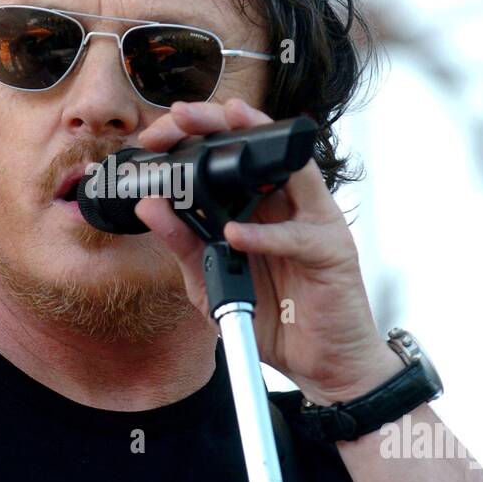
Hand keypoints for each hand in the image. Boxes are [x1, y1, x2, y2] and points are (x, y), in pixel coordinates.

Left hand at [133, 98, 403, 403]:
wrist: (323, 364)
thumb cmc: (275, 317)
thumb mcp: (212, 282)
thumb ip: (184, 245)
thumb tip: (150, 207)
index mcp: (260, 205)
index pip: (230, 155)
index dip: (195, 136)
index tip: (155, 137)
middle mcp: (289, 203)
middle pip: (259, 145)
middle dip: (218, 124)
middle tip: (180, 117)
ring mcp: (314, 221)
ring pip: (289, 168)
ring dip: (253, 146)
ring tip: (214, 139)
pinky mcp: (332, 250)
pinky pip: (296, 235)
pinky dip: (264, 234)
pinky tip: (234, 234)